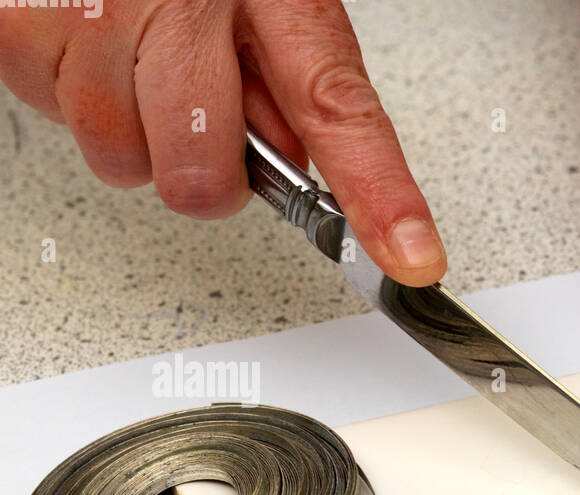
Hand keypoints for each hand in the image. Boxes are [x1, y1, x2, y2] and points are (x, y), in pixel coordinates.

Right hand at [0, 0, 444, 284]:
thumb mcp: (265, 3)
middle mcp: (185, 0)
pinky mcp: (20, 29)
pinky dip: (72, 99)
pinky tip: (89, 46)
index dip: (379, 194)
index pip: (339, 109)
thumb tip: (293, 167)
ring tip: (132, 56)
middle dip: (203, 168)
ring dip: (133, 131)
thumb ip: (291, 86)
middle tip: (193, 106)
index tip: (411, 255)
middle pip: (203, 180)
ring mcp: (97, 14)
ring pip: (126, 163)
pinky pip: (63, 128)